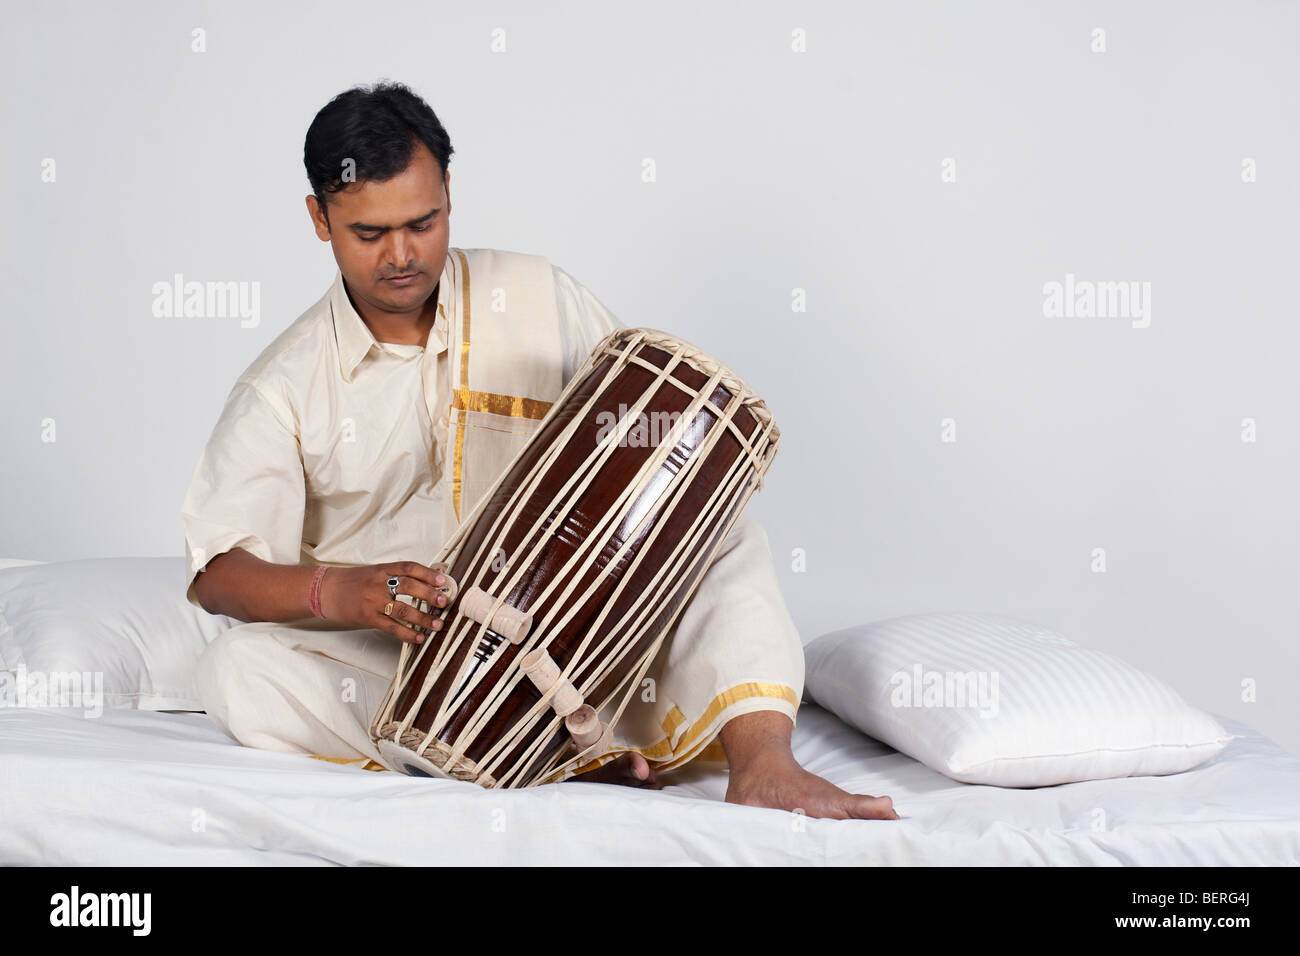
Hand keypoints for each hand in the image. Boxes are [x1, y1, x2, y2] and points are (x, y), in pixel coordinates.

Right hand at [318, 561, 451, 643]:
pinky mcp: (368, 617)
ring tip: (437, 624)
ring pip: (402, 609)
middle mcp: (378, 583)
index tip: (443, 580)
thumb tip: (423, 584)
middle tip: (444, 601)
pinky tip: (418, 637)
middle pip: (408, 586)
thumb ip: (394, 577)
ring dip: (423, 618)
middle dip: (429, 594)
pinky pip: (391, 627)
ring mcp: (373, 601)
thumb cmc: (352, 582)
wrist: (325, 590)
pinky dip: (407, 633)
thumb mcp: (374, 573)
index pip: (409, 568)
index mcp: (382, 570)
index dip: (428, 573)